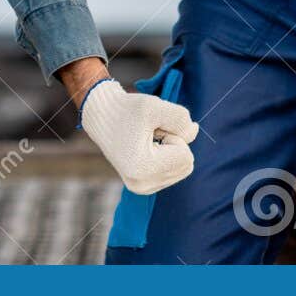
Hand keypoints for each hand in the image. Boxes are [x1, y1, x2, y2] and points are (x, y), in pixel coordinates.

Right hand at [79, 79, 198, 194]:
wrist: (102, 116)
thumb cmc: (126, 110)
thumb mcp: (155, 106)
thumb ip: (181, 119)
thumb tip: (194, 132)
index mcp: (143, 169)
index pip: (186, 156)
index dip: (175, 136)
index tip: (154, 129)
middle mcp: (142, 185)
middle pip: (186, 166)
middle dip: (175, 144)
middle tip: (152, 133)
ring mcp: (142, 189)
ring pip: (181, 169)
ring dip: (170, 150)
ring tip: (147, 139)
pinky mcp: (143, 187)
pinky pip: (172, 172)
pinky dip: (166, 157)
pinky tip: (146, 148)